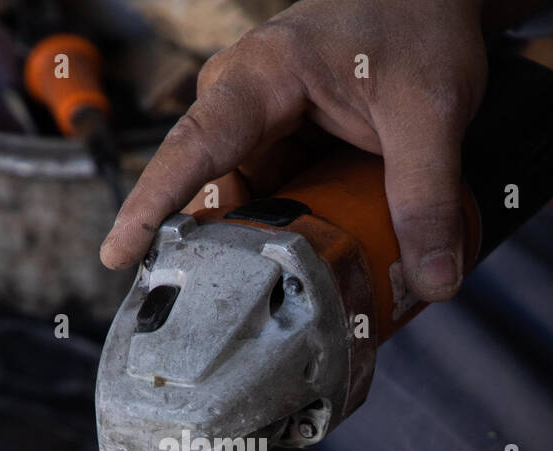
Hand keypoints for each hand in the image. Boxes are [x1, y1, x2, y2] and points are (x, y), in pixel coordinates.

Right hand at [100, 0, 488, 301]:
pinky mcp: (279, 146)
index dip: (152, 205)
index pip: (192, 147)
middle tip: (232, 316)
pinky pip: (270, 200)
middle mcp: (243, 99)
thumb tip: (434, 280)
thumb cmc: (418, 25)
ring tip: (287, 298)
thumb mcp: (430, 111)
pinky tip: (307, 267)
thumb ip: (429, 195)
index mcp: (262, 76)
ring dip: (263, 249)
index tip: (118, 255)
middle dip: (222, 253)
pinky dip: (288, 233)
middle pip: (212, 190)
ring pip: (242, 203)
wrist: (431, 0)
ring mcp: (258, 124)